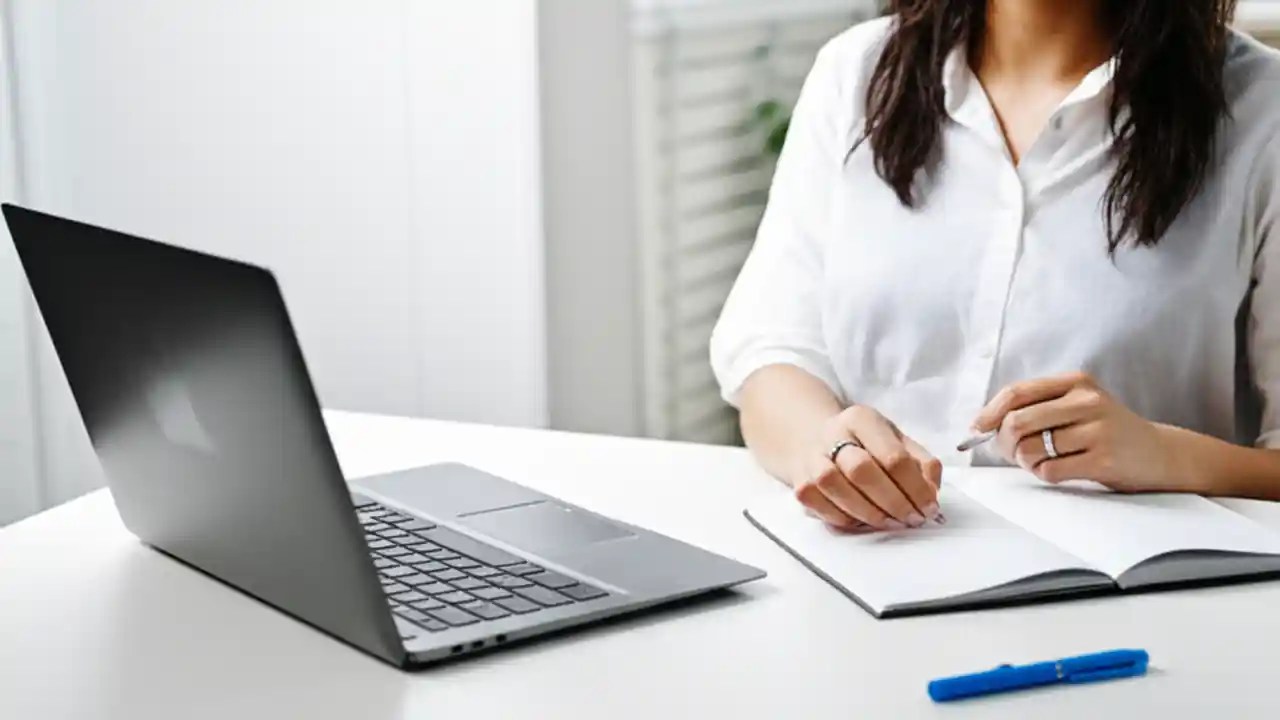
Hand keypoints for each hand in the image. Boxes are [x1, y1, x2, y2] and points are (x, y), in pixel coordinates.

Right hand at [792, 405, 942, 530]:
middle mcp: (833, 433)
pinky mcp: (799, 481)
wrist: (817, 440)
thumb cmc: (866, 445)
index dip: (915, 488)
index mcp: (862, 419)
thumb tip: (931, 491)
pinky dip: (842, 517)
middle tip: (911, 519)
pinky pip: (817, 502)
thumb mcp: (898, 442)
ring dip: (867, 511)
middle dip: (892, 501)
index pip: (893, 455)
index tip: (929, 508)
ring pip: (833, 485)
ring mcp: (812, 457)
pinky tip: (861, 521)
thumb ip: (921, 463)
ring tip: (889, 522)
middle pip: (861, 470)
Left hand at [972, 372, 1183, 492]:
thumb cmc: (1105, 432)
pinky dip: (1045, 474)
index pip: (1017, 392)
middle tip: (1010, 453)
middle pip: (1017, 421)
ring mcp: (1097, 430)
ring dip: (1027, 462)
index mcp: (1076, 382)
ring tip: (1046, 461)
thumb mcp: (1077, 407)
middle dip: (1004, 442)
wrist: (1159, 454)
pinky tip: (1063, 470)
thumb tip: (984, 426)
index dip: (990, 412)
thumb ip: (1036, 409)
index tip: (977, 429)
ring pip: (1030, 449)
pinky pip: (1050, 471)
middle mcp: (1087, 401)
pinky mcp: (1103, 459)